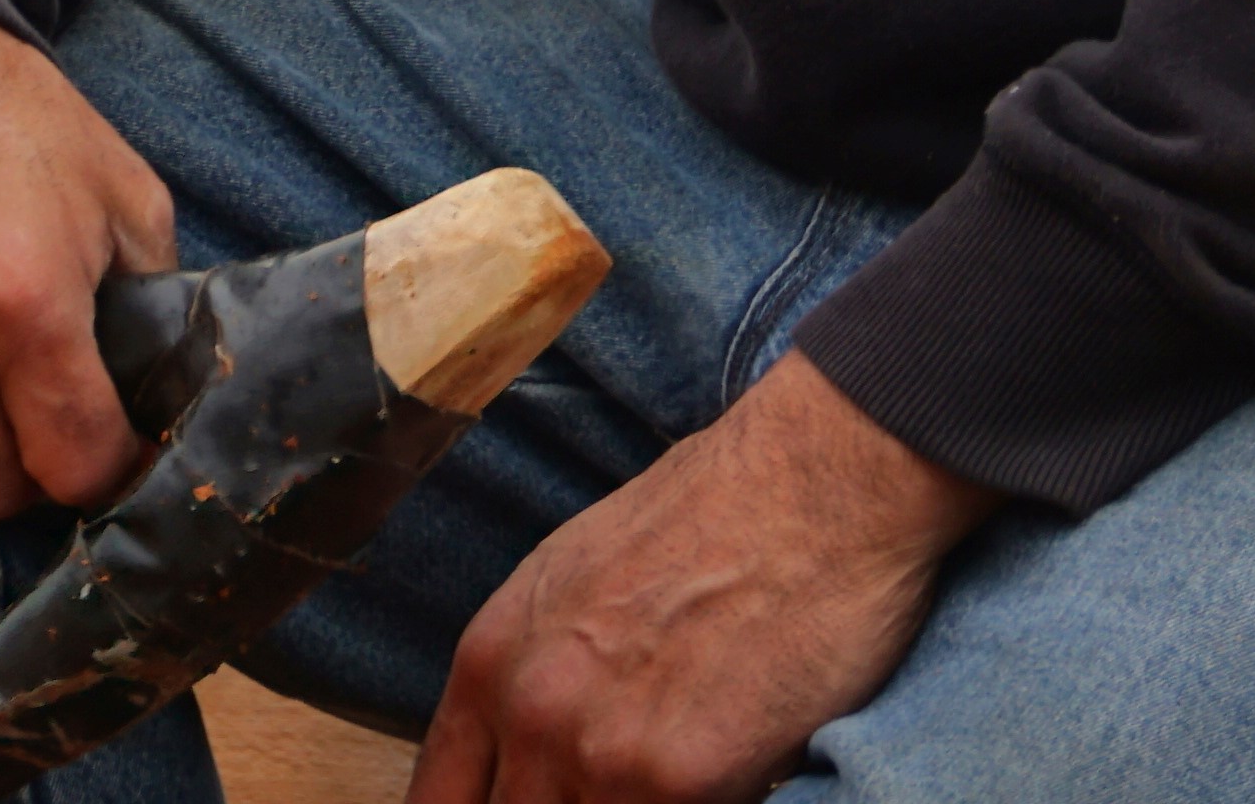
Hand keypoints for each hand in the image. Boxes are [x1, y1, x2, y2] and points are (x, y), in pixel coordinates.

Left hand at [410, 353, 998, 803]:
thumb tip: (530, 757)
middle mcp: (528, 711)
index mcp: (491, 660)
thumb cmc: (711, 519)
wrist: (813, 482)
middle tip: (611, 792)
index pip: (440, 796)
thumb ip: (536, 676)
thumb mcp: (572, 584)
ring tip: (660, 788)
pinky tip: (716, 787)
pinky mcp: (680, 780)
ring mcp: (598, 752)